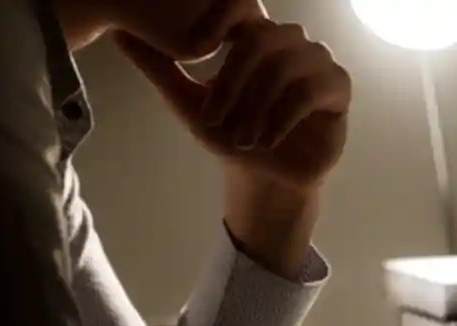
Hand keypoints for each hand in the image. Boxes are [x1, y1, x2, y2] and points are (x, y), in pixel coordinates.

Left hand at [115, 18, 350, 191]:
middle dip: (233, 82)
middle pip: (262, 39)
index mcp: (257, 36)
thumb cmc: (232, 137)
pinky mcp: (338, 88)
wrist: (265, 179)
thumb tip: (118, 34)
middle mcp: (290, 41)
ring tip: (243, 137)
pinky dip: (280, 118)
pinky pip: (309, 91)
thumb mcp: (186, 102)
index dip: (224, 17)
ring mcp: (318, 60)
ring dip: (256, 106)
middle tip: (215, 120)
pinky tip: (265, 140)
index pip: (244, 9)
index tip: (201, 48)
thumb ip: (158, 68)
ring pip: (285, 66)